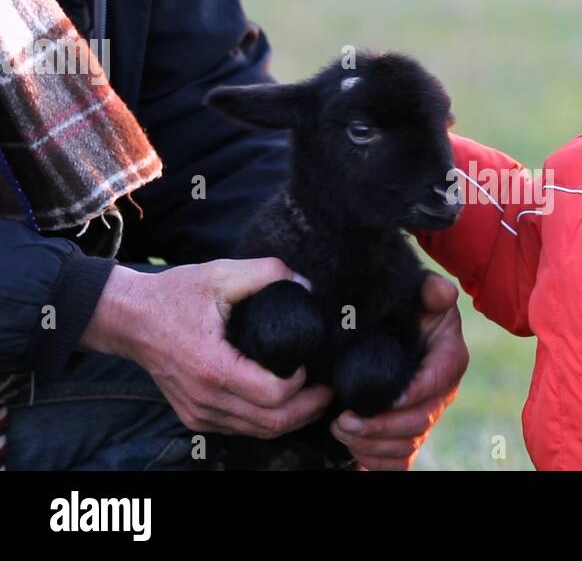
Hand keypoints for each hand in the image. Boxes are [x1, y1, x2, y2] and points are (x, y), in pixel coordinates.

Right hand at [81, 260, 332, 437]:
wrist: (129, 319)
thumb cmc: (175, 295)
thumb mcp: (220, 273)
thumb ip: (266, 273)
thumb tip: (305, 286)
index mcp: (212, 367)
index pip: (273, 395)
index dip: (301, 384)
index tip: (309, 362)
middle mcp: (205, 398)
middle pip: (272, 422)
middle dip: (308, 409)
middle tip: (328, 390)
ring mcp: (199, 413)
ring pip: (259, 431)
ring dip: (291, 419)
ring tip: (313, 397)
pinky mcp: (196, 418)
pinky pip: (241, 429)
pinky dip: (267, 421)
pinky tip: (284, 403)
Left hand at [331, 273, 467, 469]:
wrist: (386, 329)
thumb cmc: (403, 309)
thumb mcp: (417, 292)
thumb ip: (429, 289)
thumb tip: (443, 291)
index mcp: (449, 357)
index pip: (439, 379)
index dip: (414, 391)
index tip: (386, 396)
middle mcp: (441, 392)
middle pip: (421, 420)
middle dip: (381, 425)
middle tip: (344, 419)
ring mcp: (424, 417)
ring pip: (407, 445)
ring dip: (372, 443)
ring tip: (339, 428)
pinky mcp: (407, 436)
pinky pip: (400, 463)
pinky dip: (376, 461)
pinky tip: (351, 447)